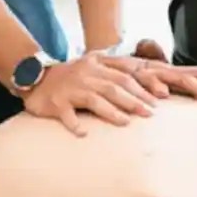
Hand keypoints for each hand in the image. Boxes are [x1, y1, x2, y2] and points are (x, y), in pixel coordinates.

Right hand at [22, 42, 196, 136]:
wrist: (36, 76)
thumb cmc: (73, 74)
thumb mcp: (94, 63)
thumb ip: (117, 68)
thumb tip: (149, 72)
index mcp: (98, 64)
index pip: (125, 74)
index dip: (143, 85)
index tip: (160, 97)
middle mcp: (86, 74)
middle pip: (114, 86)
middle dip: (134, 99)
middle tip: (151, 113)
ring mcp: (71, 88)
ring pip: (94, 99)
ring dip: (111, 111)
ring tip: (127, 121)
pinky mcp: (56, 103)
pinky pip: (66, 114)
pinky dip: (75, 123)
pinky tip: (84, 133)